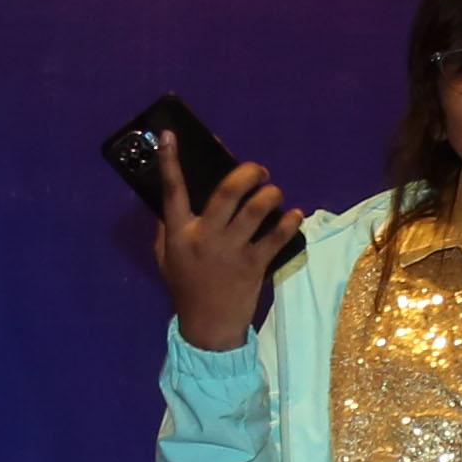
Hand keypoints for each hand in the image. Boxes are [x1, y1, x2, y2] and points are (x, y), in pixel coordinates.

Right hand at [150, 134, 296, 350]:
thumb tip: (170, 199)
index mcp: (179, 232)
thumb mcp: (167, 257)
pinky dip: (289, 222)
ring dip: (270, 195)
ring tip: (274, 192)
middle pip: (226, 192)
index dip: (169, 161)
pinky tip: (295, 214)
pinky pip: (276, 237)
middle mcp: (205, 236)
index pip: (172, 191)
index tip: (171, 135)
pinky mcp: (255, 265)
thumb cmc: (186, 287)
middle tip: (258, 170)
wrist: (208, 326)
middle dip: (246, 173)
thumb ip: (168, 228)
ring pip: (256, 211)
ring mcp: (231, 251)